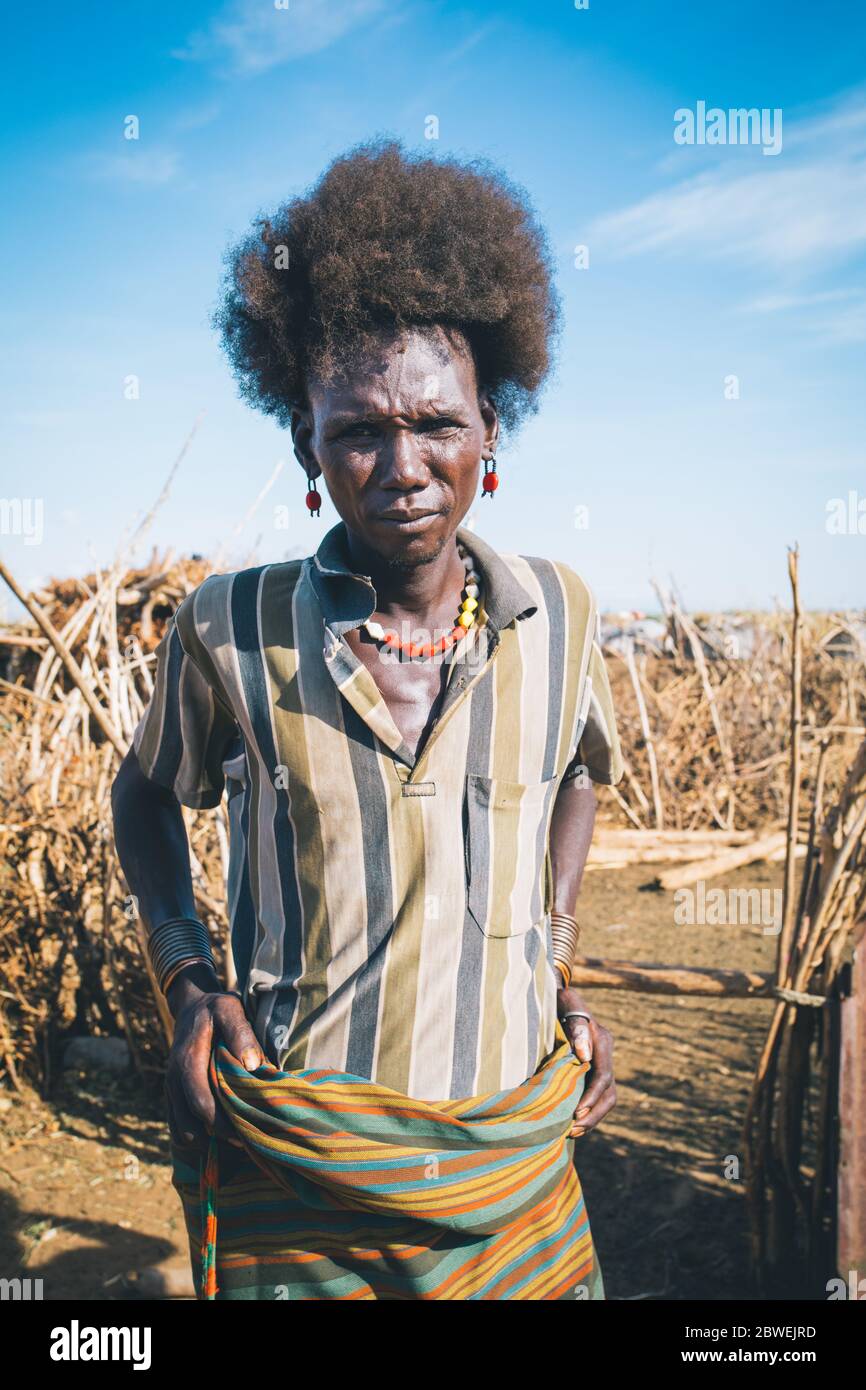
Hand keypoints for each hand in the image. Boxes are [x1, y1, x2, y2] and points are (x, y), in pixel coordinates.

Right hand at [165, 966, 262, 1151]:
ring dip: (204, 1139)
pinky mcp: (173, 1093)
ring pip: (181, 1130)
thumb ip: (241, 1033)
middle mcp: (173, 1079)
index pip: (200, 1104)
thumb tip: (252, 1064)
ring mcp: (170, 1088)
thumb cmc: (215, 1007)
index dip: (221, 1124)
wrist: (190, 1006)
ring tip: (233, 1137)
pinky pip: (177, 1125)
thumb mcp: (230, 1009)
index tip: (245, 1134)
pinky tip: (219, 1132)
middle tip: (244, 1141)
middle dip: (216, 1137)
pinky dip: (195, 1134)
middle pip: (189, 1125)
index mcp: (187, 1061)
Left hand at [556, 985, 615, 1138]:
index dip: (591, 1097)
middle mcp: (606, 1053)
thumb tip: (584, 1056)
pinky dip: (588, 1110)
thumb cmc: (559, 999)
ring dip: (592, 1117)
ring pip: (606, 1098)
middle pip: (609, 1093)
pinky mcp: (593, 1069)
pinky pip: (596, 1095)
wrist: (559, 995)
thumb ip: (576, 1027)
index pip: (603, 1077)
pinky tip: (573, 1123)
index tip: (577, 1112)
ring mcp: (602, 1062)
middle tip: (573, 1129)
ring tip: (572, 1132)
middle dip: (594, 1114)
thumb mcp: (567, 1004)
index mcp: (602, 1040)